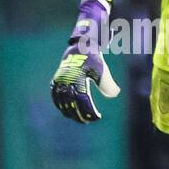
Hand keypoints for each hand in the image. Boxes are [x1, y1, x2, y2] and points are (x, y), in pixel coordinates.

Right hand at [50, 0, 120, 122]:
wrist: (80, 47)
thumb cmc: (93, 60)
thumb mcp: (103, 71)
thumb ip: (108, 84)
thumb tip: (114, 95)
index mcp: (78, 79)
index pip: (83, 101)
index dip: (90, 111)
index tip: (97, 117)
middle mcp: (67, 80)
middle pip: (72, 104)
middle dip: (79, 114)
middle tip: (87, 121)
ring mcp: (60, 81)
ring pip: (62, 101)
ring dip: (69, 111)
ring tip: (77, 118)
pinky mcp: (56, 80)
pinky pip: (55, 96)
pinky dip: (59, 105)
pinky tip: (66, 111)